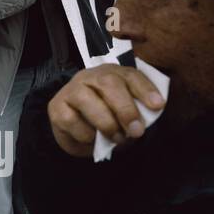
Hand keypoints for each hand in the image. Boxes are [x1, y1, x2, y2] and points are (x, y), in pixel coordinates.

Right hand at [47, 63, 164, 156]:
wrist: (78, 134)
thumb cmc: (108, 121)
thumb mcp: (127, 116)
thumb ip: (137, 113)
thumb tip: (143, 122)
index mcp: (112, 74)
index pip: (130, 75)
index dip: (145, 89)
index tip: (158, 105)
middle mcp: (90, 76)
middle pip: (107, 82)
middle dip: (125, 108)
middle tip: (136, 131)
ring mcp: (71, 90)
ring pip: (86, 99)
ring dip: (106, 123)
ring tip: (117, 139)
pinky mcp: (56, 107)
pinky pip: (72, 120)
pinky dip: (86, 134)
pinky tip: (92, 139)